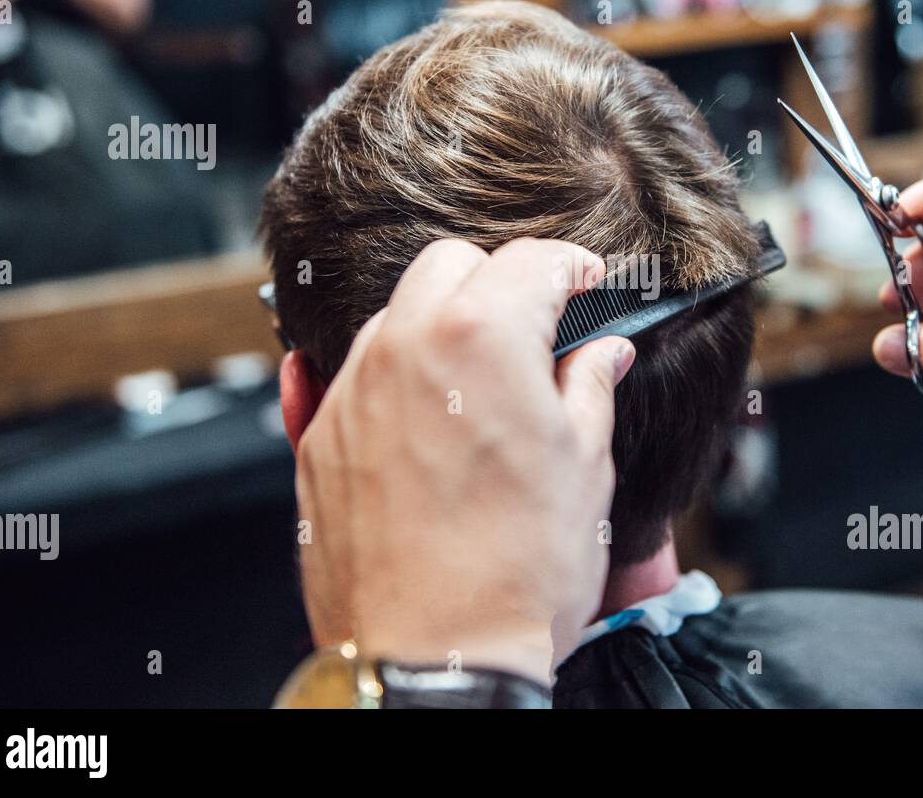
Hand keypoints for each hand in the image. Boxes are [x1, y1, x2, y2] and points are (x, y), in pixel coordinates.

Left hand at [289, 238, 633, 683]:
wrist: (434, 661)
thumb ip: (590, 388)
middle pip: (450, 266)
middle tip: (534, 324)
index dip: (572, 265)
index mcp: (482, 339)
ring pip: (396, 315)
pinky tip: (419, 406)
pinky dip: (389, 374)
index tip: (585, 282)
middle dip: (497, 280)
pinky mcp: (319, 441)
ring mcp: (352, 393)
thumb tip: (603, 355)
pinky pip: (347, 375)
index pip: (531, 260)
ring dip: (441, 325)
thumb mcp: (585, 469)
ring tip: (481, 381)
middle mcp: (405, 349)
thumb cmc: (518, 576)